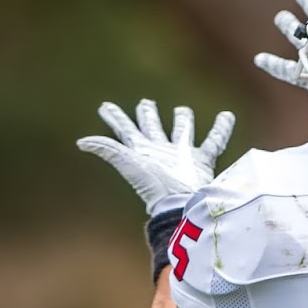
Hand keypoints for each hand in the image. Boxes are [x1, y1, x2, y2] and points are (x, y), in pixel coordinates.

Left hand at [77, 99, 235, 213]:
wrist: (181, 205)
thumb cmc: (154, 186)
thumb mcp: (128, 164)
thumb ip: (108, 150)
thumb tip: (81, 142)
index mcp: (141, 150)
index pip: (124, 129)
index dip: (114, 118)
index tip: (104, 107)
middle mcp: (160, 150)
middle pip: (152, 126)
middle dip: (148, 114)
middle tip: (145, 102)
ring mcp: (181, 154)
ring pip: (182, 131)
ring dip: (182, 120)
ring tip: (183, 110)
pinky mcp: (201, 160)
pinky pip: (213, 140)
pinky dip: (221, 128)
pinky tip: (226, 116)